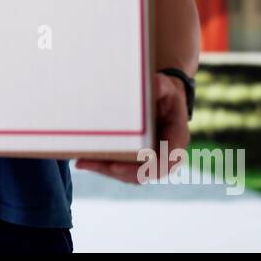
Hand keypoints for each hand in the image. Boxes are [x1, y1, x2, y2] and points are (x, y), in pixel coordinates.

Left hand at [74, 72, 190, 183]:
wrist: (164, 102)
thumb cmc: (164, 93)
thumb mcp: (165, 86)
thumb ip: (160, 86)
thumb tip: (153, 85)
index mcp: (178, 137)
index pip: (166, 158)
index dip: (146, 165)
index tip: (123, 163)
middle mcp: (169, 155)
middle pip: (144, 173)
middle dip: (116, 170)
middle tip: (89, 162)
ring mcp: (155, 162)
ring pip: (132, 176)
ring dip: (106, 171)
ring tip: (83, 162)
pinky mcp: (141, 163)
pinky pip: (124, 171)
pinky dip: (106, 168)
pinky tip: (86, 161)